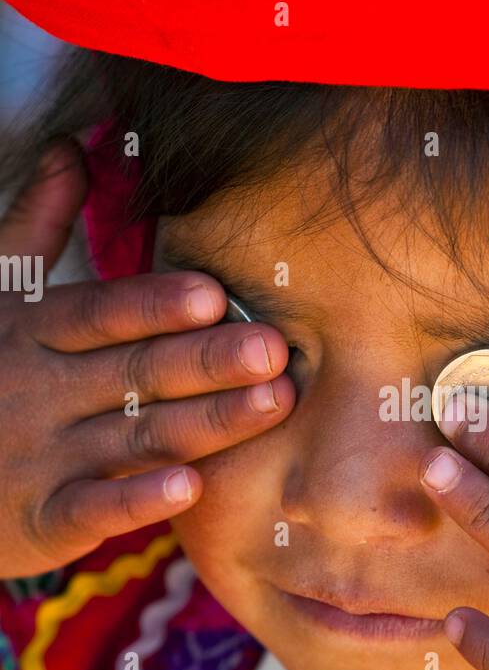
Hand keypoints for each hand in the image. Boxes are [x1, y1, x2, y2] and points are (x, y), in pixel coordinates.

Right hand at [0, 140, 293, 576]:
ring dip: (205, 423)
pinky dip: (138, 500)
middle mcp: (41, 392)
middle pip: (134, 372)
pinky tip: (189, 487)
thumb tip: (71, 148)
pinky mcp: (44, 520)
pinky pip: (95, 509)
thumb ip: (36, 225)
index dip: (154, 305)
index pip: (100, 314)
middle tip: (275, 350)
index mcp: (32, 332)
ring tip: (270, 404)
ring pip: (135, 437)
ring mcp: (42, 458)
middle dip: (206, 361)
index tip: (215, 296)